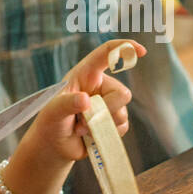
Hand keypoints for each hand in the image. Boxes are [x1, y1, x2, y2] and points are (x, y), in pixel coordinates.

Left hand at [26, 39, 146, 162]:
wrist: (54, 146)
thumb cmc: (51, 122)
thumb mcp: (53, 111)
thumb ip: (67, 103)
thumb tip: (85, 100)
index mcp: (86, 74)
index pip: (107, 54)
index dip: (125, 48)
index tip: (141, 51)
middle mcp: (101, 86)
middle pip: (123, 93)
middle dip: (107, 109)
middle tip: (82, 119)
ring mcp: (108, 105)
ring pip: (122, 112)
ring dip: (102, 124)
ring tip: (81, 128)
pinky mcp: (113, 122)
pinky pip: (123, 126)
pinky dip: (107, 134)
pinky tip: (91, 135)